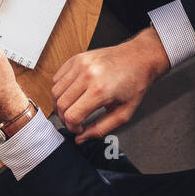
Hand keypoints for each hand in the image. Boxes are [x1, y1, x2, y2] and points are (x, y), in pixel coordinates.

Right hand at [51, 28, 170, 142]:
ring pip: (55, 91)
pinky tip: (71, 95)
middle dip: (64, 118)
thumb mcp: (124, 113)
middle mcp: (88, 75)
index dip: (73, 128)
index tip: (79, 129)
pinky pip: (57, 78)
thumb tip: (81, 138)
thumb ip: (101, 129)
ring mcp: (80, 64)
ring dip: (60, 105)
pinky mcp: (76, 58)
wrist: (139, 58)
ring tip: (71, 109)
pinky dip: (60, 90)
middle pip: (61, 104)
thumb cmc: (134, 84)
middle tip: (74, 122)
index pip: (72, 116)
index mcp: (100, 90)